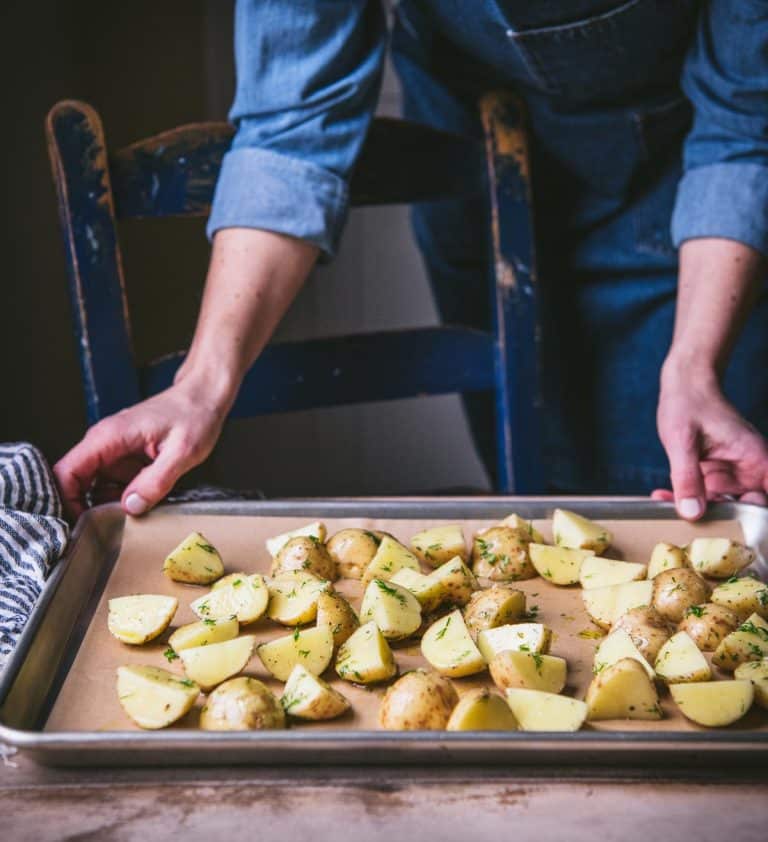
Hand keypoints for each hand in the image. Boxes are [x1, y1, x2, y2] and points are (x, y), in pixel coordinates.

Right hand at [54, 376, 231, 518]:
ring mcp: (115, 450)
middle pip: (77, 483)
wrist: (204, 397)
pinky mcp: (127, 457)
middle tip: (112, 526)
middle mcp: (106, 442)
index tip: (82, 523)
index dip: (67, 500)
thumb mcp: (183, 452)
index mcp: (110, 437)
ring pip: (96, 486)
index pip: (66, 471)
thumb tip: (130, 507)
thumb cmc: (195, 414)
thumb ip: (156, 481)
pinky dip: (126, 496)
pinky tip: (146, 500)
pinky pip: (115, 482)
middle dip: (89, 508)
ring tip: (137, 512)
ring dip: (111, 504)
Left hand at [653, 365, 767, 519]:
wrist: (683, 384)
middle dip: (717, 522)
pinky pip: (701, 494)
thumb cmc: (689, 403)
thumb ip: (688, 477)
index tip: (735, 533)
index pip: (766, 501)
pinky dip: (683, 497)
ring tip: (664, 509)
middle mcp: (747, 471)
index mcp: (756, 461)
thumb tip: (692, 513)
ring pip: (718, 505)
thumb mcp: (682, 441)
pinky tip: (659, 496)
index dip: (757, 521)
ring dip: (694, 510)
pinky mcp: (711, 474)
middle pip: (743, 509)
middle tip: (688, 530)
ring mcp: (729, 474)